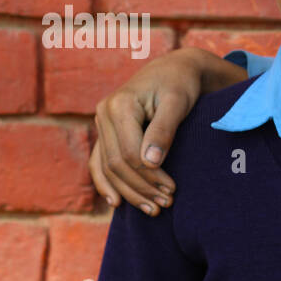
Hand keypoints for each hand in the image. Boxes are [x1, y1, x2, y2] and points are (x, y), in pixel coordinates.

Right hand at [90, 46, 245, 212]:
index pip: (129, 153)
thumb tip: (150, 163)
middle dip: (141, 188)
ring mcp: (102, 123)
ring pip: (107, 167)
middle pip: (117, 163)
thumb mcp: (177, 103)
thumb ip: (164, 130)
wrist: (175, 70)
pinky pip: (100, 162)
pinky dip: (106, 183)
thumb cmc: (180, 84)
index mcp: (119, 105)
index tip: (172, 190)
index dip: (149, 176)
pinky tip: (117, 203)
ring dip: (128, 192)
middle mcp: (104, 114)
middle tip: (165, 205)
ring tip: (153, 210)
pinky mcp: (107, 131)